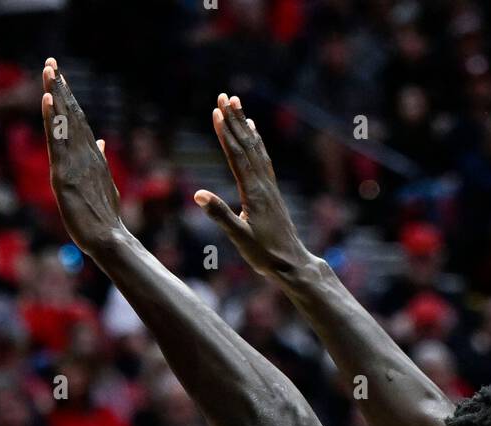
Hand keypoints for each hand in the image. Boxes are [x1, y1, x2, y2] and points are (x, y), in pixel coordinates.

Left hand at [41, 57, 122, 255]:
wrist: (109, 240)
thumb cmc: (106, 219)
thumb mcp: (105, 185)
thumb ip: (101, 161)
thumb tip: (101, 141)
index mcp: (94, 158)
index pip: (80, 123)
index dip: (69, 99)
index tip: (60, 77)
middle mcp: (86, 156)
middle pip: (72, 116)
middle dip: (61, 88)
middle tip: (50, 63)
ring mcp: (75, 164)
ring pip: (64, 123)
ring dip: (55, 95)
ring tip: (48, 71)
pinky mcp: (64, 176)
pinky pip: (56, 142)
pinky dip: (51, 119)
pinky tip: (47, 99)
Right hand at [193, 93, 306, 278]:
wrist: (292, 264)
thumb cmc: (265, 255)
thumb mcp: (239, 238)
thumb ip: (220, 215)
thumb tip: (198, 195)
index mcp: (253, 193)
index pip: (237, 156)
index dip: (226, 133)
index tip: (217, 112)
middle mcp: (263, 185)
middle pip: (247, 145)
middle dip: (235, 120)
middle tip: (225, 96)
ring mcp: (269, 187)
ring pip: (256, 149)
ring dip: (245, 126)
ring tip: (237, 105)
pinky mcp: (272, 192)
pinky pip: (263, 160)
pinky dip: (257, 143)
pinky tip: (254, 133)